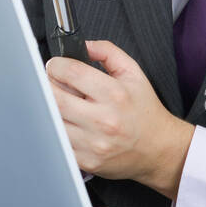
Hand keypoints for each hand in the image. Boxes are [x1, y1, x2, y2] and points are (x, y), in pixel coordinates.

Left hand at [45, 39, 194, 198]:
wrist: (158, 148)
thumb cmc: (144, 109)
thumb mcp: (133, 73)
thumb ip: (108, 52)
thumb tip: (83, 45)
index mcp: (115, 94)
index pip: (71, 72)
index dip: (57, 65)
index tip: (56, 66)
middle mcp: (104, 120)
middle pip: (55, 98)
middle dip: (47, 86)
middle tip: (52, 83)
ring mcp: (94, 143)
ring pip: (53, 121)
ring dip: (50, 109)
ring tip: (62, 103)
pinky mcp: (87, 161)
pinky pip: (58, 142)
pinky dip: (56, 129)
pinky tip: (66, 123)